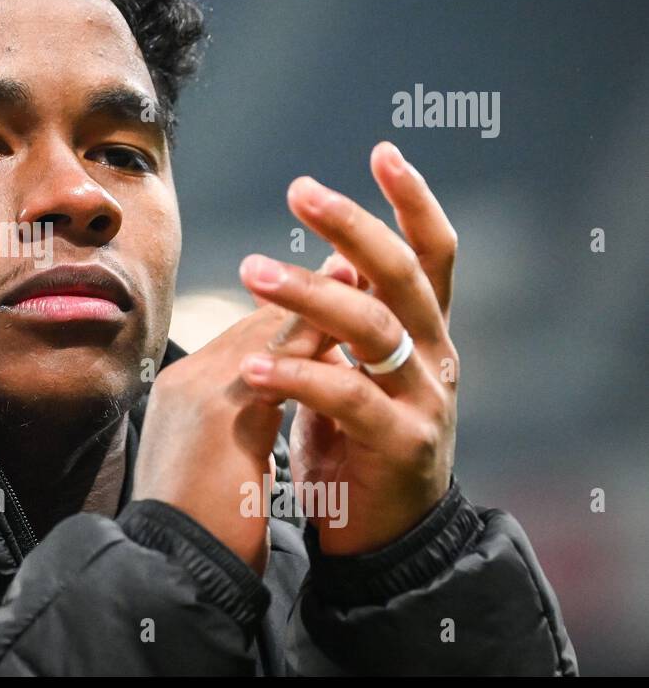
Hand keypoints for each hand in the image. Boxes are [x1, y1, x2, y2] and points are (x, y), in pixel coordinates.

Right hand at [132, 259, 350, 573]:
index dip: (290, 320)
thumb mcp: (223, 464)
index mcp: (183, 395)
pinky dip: (315, 343)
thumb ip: (243, 423)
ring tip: (362, 289)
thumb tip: (271, 404)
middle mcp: (186, 382)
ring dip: (319, 311)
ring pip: (266, 335)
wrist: (171, 572)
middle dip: (309, 303)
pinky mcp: (219, 410)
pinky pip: (276, 361)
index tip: (330, 300)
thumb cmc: (202, 531)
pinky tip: (352, 336)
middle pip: (255, 326)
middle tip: (356, 273)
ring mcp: (198, 391)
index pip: (242, 340)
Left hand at [235, 142, 458, 555]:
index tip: (383, 152)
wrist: (379, 535)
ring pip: (372, 328)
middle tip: (301, 191)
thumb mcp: (352, 370)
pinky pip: (346, 397)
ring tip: (251, 271)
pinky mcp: (402, 444)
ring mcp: (425, 400)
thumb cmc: (352, 442)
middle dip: (353, 226)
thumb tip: (332, 253)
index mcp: (424, 332)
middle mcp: (436, 357)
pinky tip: (251, 366)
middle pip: (400, 275)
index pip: (428, 254)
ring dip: (309, 295)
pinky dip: (296, 376)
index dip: (413, 202)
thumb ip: (346, 319)